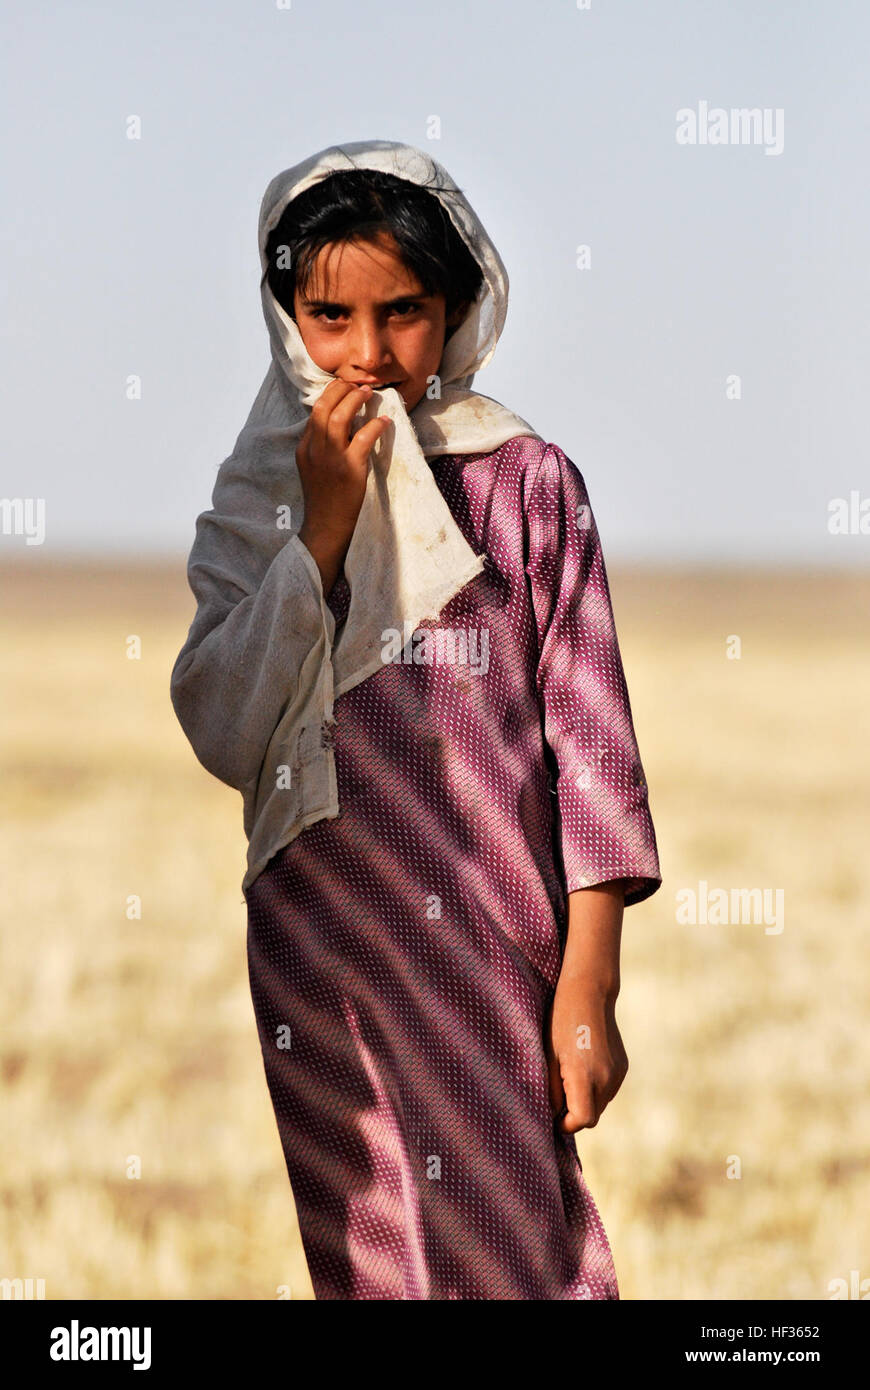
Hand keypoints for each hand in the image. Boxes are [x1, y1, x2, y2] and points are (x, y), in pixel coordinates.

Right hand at [296, 379, 391, 553]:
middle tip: (357, 385)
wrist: (326, 528)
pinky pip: (364, 437)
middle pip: (324, 408)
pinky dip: (376, 425)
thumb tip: (342, 425)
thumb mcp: (313, 470)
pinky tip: (385, 422)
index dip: (331, 395)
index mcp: (304, 449)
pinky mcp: (349, 470)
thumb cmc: (325, 500)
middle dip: (341, 390)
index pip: (315, 412)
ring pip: (340, 417)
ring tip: (369, 393)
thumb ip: (321, 448)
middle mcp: (314, 450)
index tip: (344, 387)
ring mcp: (331, 459)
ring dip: (356, 400)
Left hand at [544, 981, 628, 1134]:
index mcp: (585, 1075)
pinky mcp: (623, 1068)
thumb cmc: (561, 1023)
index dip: (566, 1124)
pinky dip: (595, 1088)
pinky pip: (607, 1091)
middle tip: (559, 1092)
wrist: (590, 994)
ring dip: (586, 1101)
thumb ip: (553, 1091)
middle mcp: (606, 1078)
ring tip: (570, 1074)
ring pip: (600, 1105)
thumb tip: (554, 1116)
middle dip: (575, 1113)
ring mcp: (618, 1074)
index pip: (582, 1120)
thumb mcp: (549, 1057)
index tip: (554, 1115)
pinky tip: (584, 1066)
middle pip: (592, 1117)